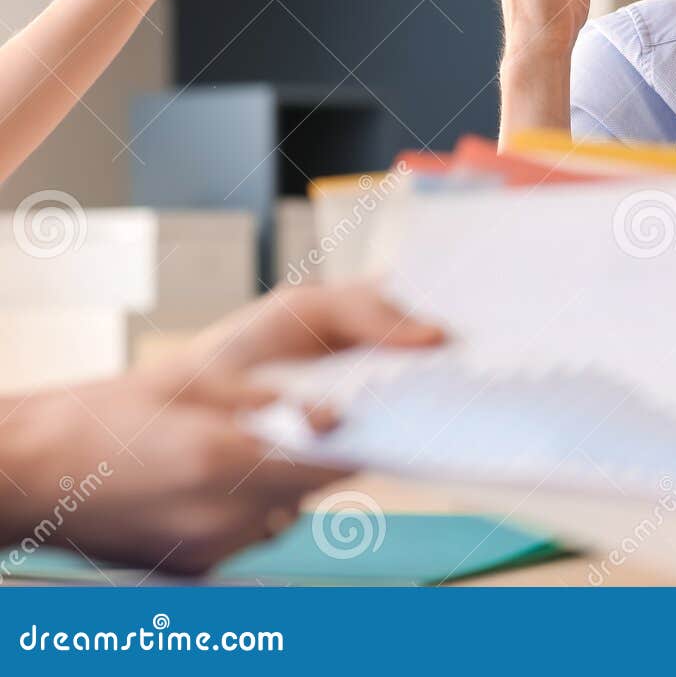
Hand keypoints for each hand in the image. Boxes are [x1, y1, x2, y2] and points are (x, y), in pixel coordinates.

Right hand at [0, 282, 443, 573]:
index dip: (353, 440)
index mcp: (223, 460)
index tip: (366, 420)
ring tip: (238, 450)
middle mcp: (220, 516)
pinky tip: (207, 482)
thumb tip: (330, 412)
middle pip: (311, 492)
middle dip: (315, 459)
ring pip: (283, 517)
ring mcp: (206, 549)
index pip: (329, 462)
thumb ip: (268, 398)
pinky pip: (247, 535)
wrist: (26, 474)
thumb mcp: (193, 380)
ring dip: (281, 487)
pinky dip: (246, 510)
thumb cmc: (101, 417)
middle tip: (306, 424)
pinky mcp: (193, 569)